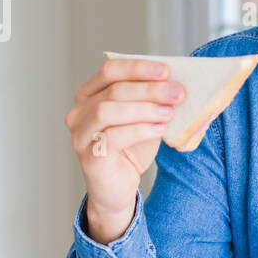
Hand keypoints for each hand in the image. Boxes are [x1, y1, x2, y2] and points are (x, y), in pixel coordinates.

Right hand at [65, 56, 187, 237]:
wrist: (118, 189)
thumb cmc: (131, 149)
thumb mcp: (144, 118)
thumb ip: (152, 100)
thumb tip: (177, 83)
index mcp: (89, 94)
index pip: (110, 70)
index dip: (138, 68)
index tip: (167, 70)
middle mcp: (79, 111)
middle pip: (114, 90)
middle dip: (149, 89)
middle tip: (178, 93)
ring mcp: (80, 134)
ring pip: (108, 110)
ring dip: (144, 108)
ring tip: (169, 113)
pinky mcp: (88, 156)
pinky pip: (112, 136)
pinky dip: (139, 130)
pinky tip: (159, 130)